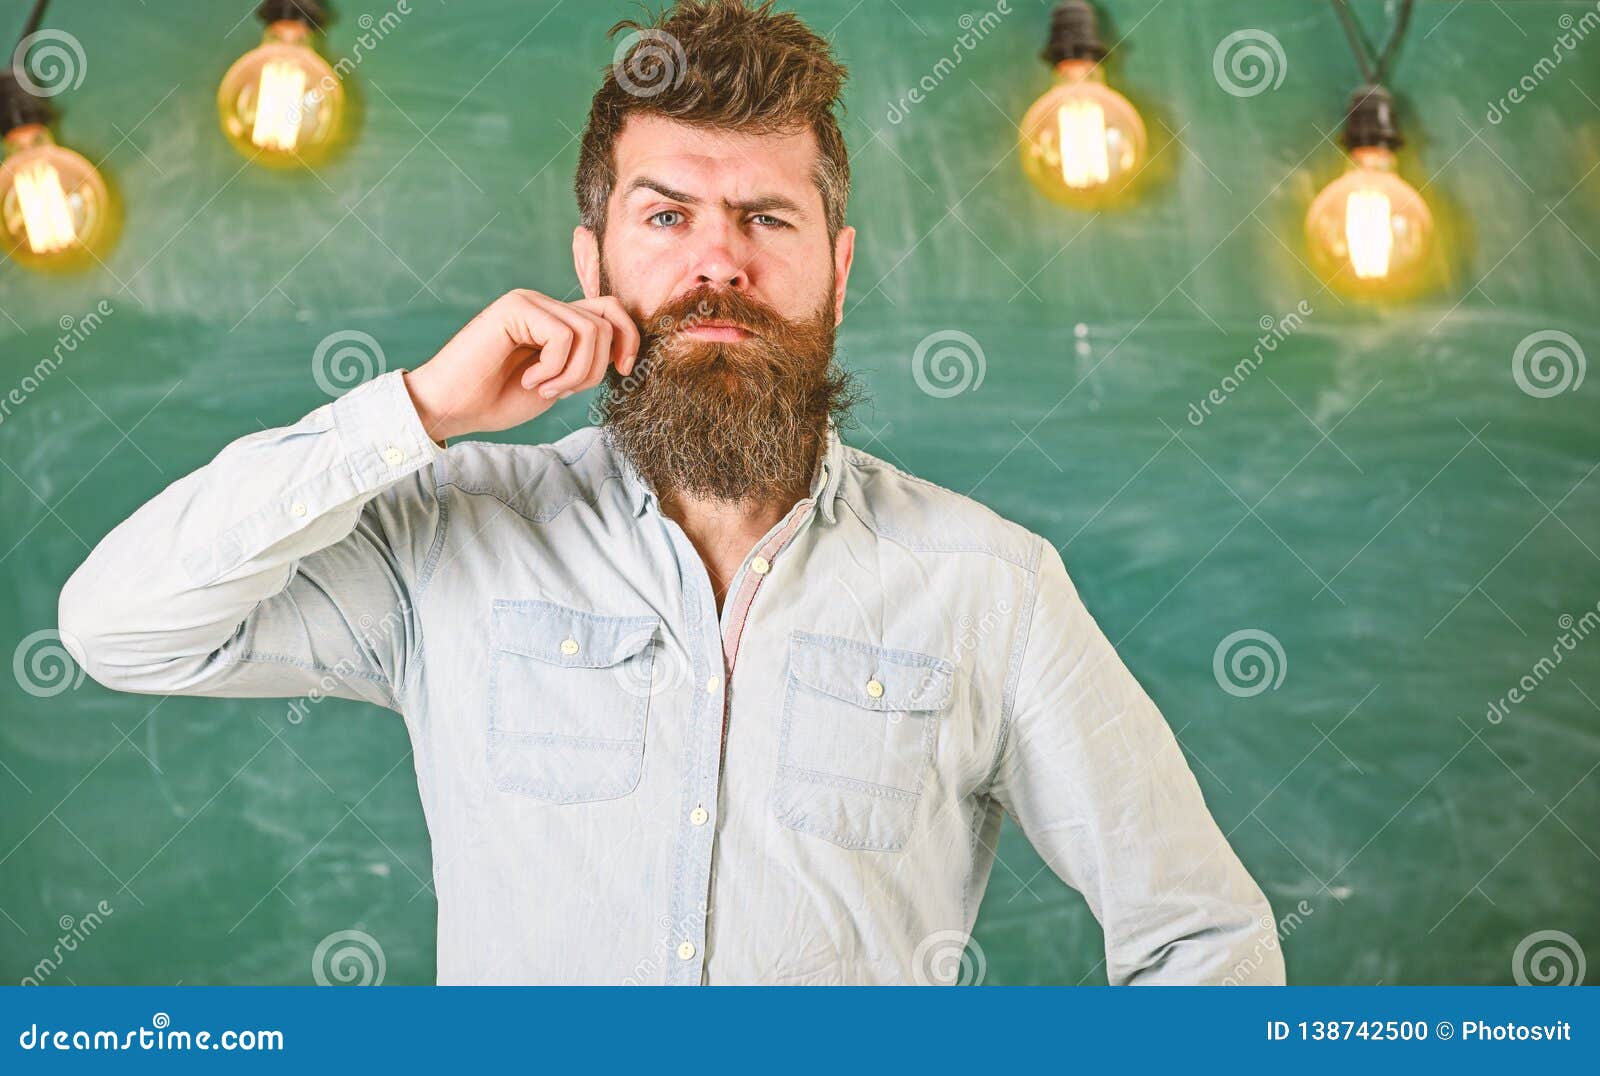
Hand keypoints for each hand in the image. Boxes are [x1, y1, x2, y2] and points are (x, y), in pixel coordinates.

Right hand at [401, 290, 639, 442]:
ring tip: (543, 389)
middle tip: (562, 392)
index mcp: (555, 319)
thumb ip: (583, 363)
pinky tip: (529, 381)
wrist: (450, 408)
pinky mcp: (515, 308)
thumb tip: (622, 354)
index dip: (628, 339)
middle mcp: (543, 304)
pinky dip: (554, 369)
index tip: (622, 371)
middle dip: (595, 369)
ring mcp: (529, 301)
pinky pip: (563, 336)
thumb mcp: (556, 383)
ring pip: (590, 331)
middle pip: (606, 323)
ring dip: (574, 373)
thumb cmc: (496, 400)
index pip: (611, 311)